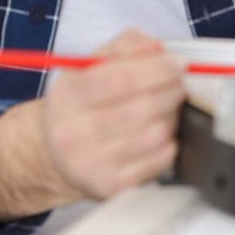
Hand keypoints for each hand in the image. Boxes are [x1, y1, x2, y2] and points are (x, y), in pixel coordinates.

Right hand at [41, 29, 185, 199]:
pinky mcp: (112, 188)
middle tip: (180, 82)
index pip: (120, 79)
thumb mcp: (91, 65)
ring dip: (172, 114)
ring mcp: (92, 165)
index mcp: (67, 96)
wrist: (54, 153)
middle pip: (142, 108)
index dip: (157, 69)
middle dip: (172, 90)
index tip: (178, 63)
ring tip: (169, 105)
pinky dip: (170, 142)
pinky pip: (160, 161)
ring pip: (155, 134)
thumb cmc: (79, 103)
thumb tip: (156, 47)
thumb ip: (125, 46)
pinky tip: (162, 131)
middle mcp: (73, 133)